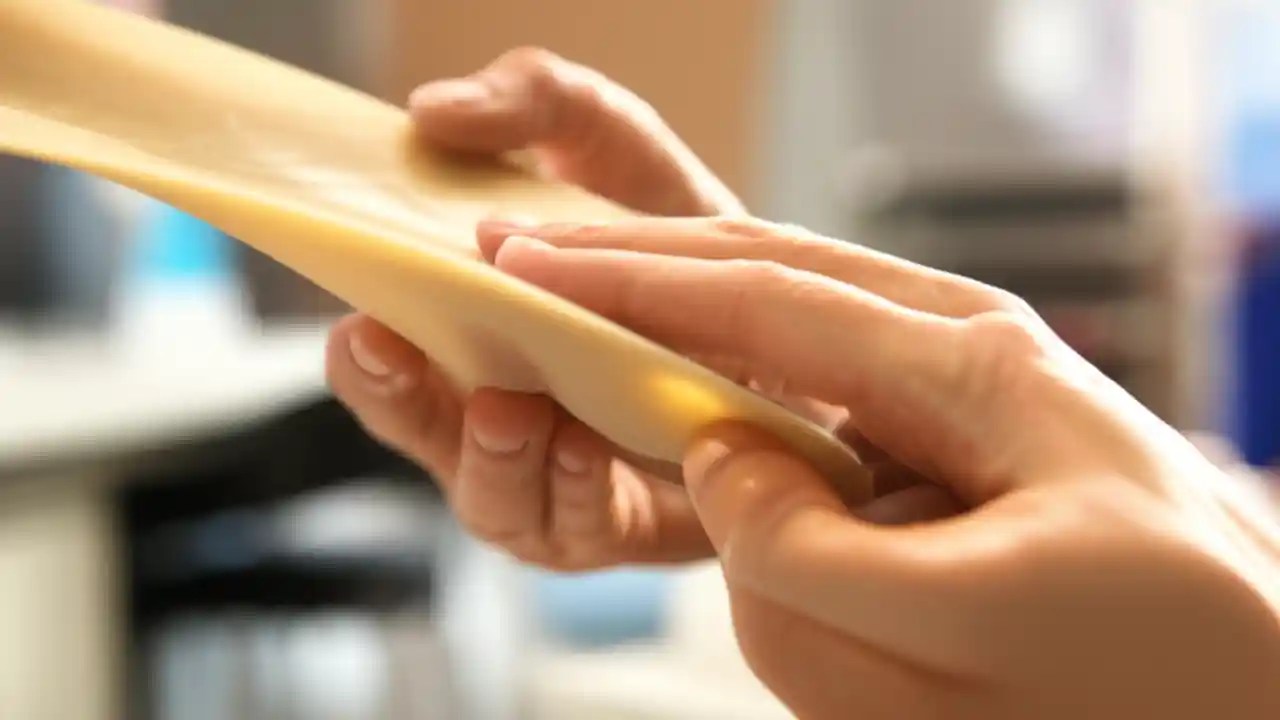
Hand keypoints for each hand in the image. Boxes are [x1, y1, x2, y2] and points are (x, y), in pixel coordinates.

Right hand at [327, 48, 739, 569]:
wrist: (796, 306)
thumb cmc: (678, 230)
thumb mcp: (609, 140)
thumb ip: (532, 106)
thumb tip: (433, 110)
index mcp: (474, 336)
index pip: (392, 361)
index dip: (365, 353)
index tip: (361, 319)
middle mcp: (505, 418)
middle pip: (425, 436)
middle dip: (399, 401)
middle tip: (388, 353)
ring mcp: (563, 482)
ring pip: (497, 499)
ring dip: (491, 456)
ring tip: (508, 405)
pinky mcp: (634, 524)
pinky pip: (586, 529)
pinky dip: (576, 491)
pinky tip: (587, 443)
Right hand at [485, 217, 1279, 719]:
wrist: (1269, 686)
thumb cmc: (1166, 666)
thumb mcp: (979, 625)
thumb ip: (813, 551)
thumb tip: (715, 464)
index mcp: (973, 365)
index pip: (766, 296)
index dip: (635, 281)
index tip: (530, 265)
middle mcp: (959, 351)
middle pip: (771, 276)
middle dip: (645, 270)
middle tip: (532, 260)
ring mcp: (950, 392)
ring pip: (788, 336)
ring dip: (693, 335)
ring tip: (600, 336)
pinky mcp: (941, 447)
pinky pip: (815, 409)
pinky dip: (741, 411)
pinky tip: (706, 433)